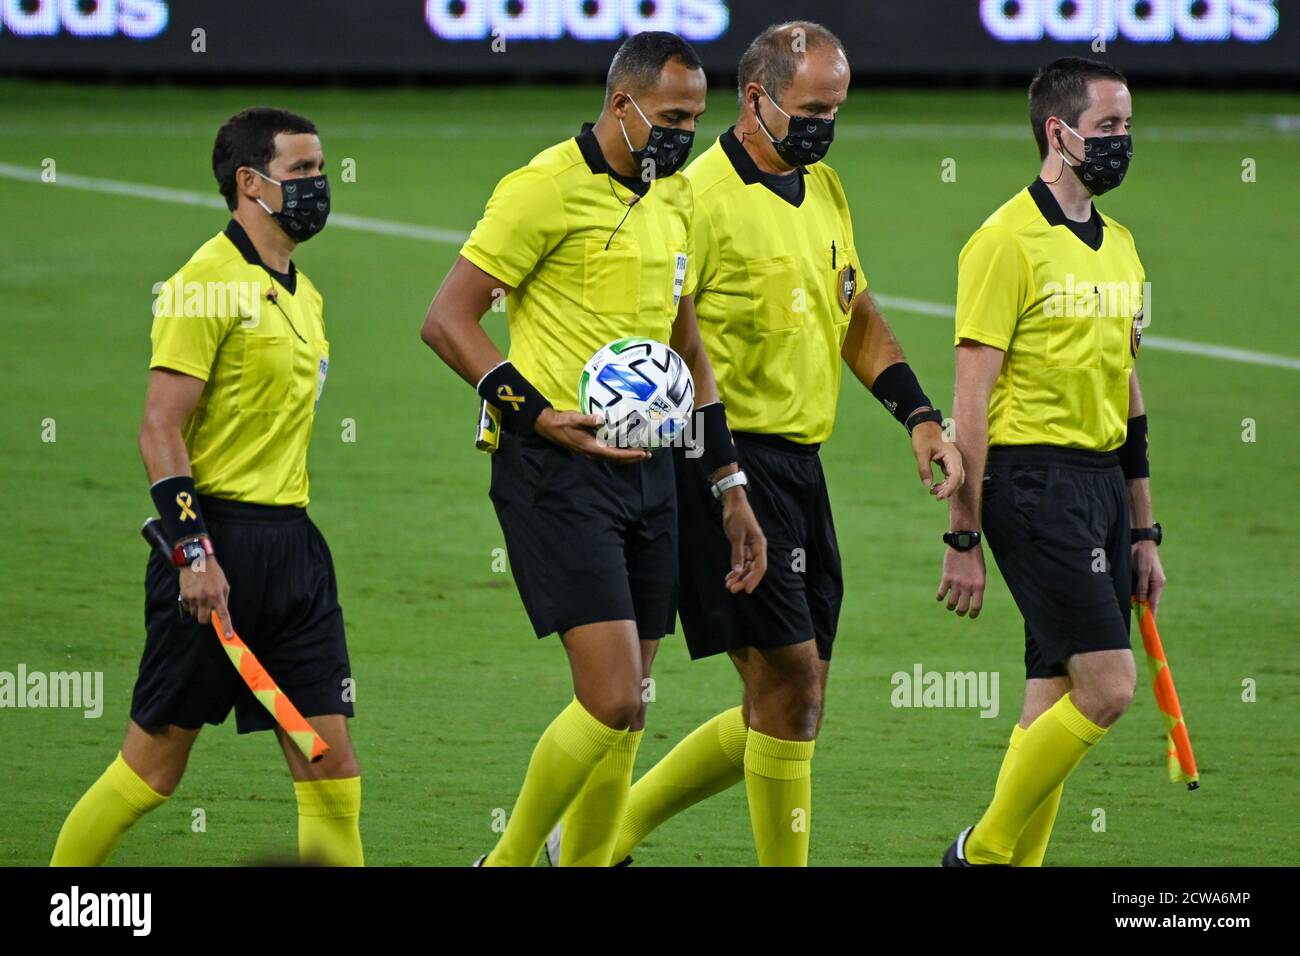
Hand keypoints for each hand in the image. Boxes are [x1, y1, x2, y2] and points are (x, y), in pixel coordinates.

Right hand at [178, 551, 231, 635]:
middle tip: (208, 612)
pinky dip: (191, 605)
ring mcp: (193, 598)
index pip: (223, 615)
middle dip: (206, 619)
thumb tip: (220, 613)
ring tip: (200, 598)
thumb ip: (223, 599)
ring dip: (198, 611)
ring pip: (195, 614)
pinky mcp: (184, 595)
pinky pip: (188, 607)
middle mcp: (205, 598)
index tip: (228, 636)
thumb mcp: (224, 585)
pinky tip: (193, 594)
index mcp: (217, 596)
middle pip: (204, 620)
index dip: (226, 627)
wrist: (196, 561)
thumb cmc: (213, 573)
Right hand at [533, 408, 649, 462]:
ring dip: (627, 456)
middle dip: (632, 458)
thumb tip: (600, 418)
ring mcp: (592, 451)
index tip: (642, 453)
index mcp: (591, 447)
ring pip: (613, 457)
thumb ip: (588, 419)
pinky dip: (619, 452)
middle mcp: (593, 452)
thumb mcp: (575, 419)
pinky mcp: (591, 447)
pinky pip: (609, 453)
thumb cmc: (563, 422)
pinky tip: (625, 446)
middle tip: (647, 454)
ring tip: (640, 453)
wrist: (550, 427)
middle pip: (617, 459)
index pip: (615, 454)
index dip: (629, 455)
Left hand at [720, 488, 766, 592]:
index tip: (746, 589)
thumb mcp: (736, 536)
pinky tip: (729, 576)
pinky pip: (742, 562)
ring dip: (738, 576)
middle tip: (731, 588)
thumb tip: (738, 570)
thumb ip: (737, 553)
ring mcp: (750, 548)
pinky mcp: (743, 547)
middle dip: (743, 580)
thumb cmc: (737, 516)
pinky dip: (736, 569)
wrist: (733, 503)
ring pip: (747, 567)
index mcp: (759, 545)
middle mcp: (757, 548)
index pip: (760, 566)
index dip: (754, 579)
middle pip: (753, 569)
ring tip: (728, 584)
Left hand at [911, 421, 963, 500]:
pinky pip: (950, 476)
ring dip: (946, 487)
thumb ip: (924, 468)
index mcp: (952, 455)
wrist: (924, 425)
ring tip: (933, 492)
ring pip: (955, 479)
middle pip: (959, 479)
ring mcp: (953, 461)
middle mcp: (955, 459)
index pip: (956, 475)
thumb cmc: (923, 436)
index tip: (940, 496)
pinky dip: (944, 483)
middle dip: (949, 490)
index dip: (950, 488)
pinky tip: (935, 487)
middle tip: (936, 497)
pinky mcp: (948, 462)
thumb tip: (927, 485)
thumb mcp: (920, 452)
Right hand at [937, 544, 984, 617]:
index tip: (971, 616)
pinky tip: (941, 597)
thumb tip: (970, 598)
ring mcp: (956, 583)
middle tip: (959, 611)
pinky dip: (940, 597)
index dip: (973, 614)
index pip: (977, 606)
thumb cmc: (974, 558)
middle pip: (962, 608)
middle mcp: (968, 586)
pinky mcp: (946, 577)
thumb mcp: (980, 573)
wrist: (965, 543)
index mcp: (979, 585)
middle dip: (960, 612)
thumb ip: (976, 586)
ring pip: (951, 603)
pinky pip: (941, 593)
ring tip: (950, 605)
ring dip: (950, 606)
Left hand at [1131, 540, 1165, 616]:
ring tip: (1131, 608)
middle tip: (1136, 619)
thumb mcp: (1142, 571)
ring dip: (1137, 601)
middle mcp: (1156, 584)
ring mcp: (1150, 581)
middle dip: (1142, 609)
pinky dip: (1134, 594)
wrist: (1141, 541)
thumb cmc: (1143, 555)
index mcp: (1158, 583)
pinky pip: (1140, 589)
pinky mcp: (1144, 577)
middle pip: (1148, 601)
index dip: (1151, 614)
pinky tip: (1129, 597)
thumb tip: (1142, 601)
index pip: (1154, 603)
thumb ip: (1142, 586)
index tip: (1148, 625)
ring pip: (1143, 596)